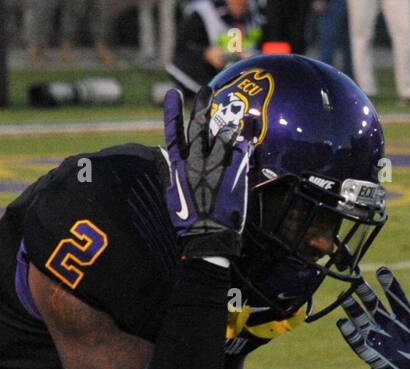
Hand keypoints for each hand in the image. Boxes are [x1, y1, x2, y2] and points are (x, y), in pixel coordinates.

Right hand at [164, 86, 251, 260]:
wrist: (209, 237)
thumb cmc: (187, 222)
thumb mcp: (171, 195)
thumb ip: (166, 171)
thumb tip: (159, 154)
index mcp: (178, 165)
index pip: (172, 132)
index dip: (172, 112)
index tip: (172, 94)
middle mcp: (196, 161)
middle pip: (199, 127)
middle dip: (202, 106)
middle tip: (206, 89)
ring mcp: (217, 165)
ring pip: (223, 135)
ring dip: (229, 122)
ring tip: (236, 111)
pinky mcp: (235, 174)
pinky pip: (242, 151)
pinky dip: (245, 143)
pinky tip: (250, 135)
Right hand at [337, 267, 409, 368]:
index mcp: (406, 320)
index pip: (396, 298)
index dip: (389, 285)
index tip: (382, 270)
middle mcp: (390, 327)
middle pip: (375, 306)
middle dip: (366, 293)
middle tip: (357, 278)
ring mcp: (380, 341)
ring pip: (363, 321)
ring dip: (353, 310)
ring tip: (344, 295)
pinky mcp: (374, 356)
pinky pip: (359, 344)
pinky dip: (351, 334)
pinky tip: (342, 323)